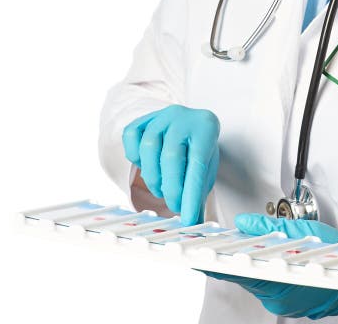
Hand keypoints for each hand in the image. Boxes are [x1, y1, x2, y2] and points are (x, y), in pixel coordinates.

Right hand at [122, 104, 219, 226]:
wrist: (190, 124)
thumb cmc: (199, 151)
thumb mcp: (206, 169)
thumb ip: (199, 193)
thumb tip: (196, 223)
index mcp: (205, 127)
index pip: (197, 163)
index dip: (190, 194)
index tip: (187, 218)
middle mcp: (182, 116)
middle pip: (171, 156)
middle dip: (171, 188)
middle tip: (174, 206)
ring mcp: (161, 115)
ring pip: (149, 146)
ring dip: (152, 176)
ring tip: (161, 190)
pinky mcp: (143, 118)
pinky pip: (131, 135)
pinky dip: (133, 155)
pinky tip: (145, 166)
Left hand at [198, 214, 337, 321]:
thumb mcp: (311, 234)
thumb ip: (273, 230)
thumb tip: (242, 224)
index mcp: (283, 280)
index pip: (237, 270)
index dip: (211, 261)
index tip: (189, 250)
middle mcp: (277, 296)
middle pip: (236, 275)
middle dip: (213, 258)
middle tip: (187, 241)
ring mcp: (279, 301)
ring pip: (245, 278)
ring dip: (227, 262)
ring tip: (206, 242)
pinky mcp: (282, 300)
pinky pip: (257, 282)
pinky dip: (245, 268)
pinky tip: (235, 254)